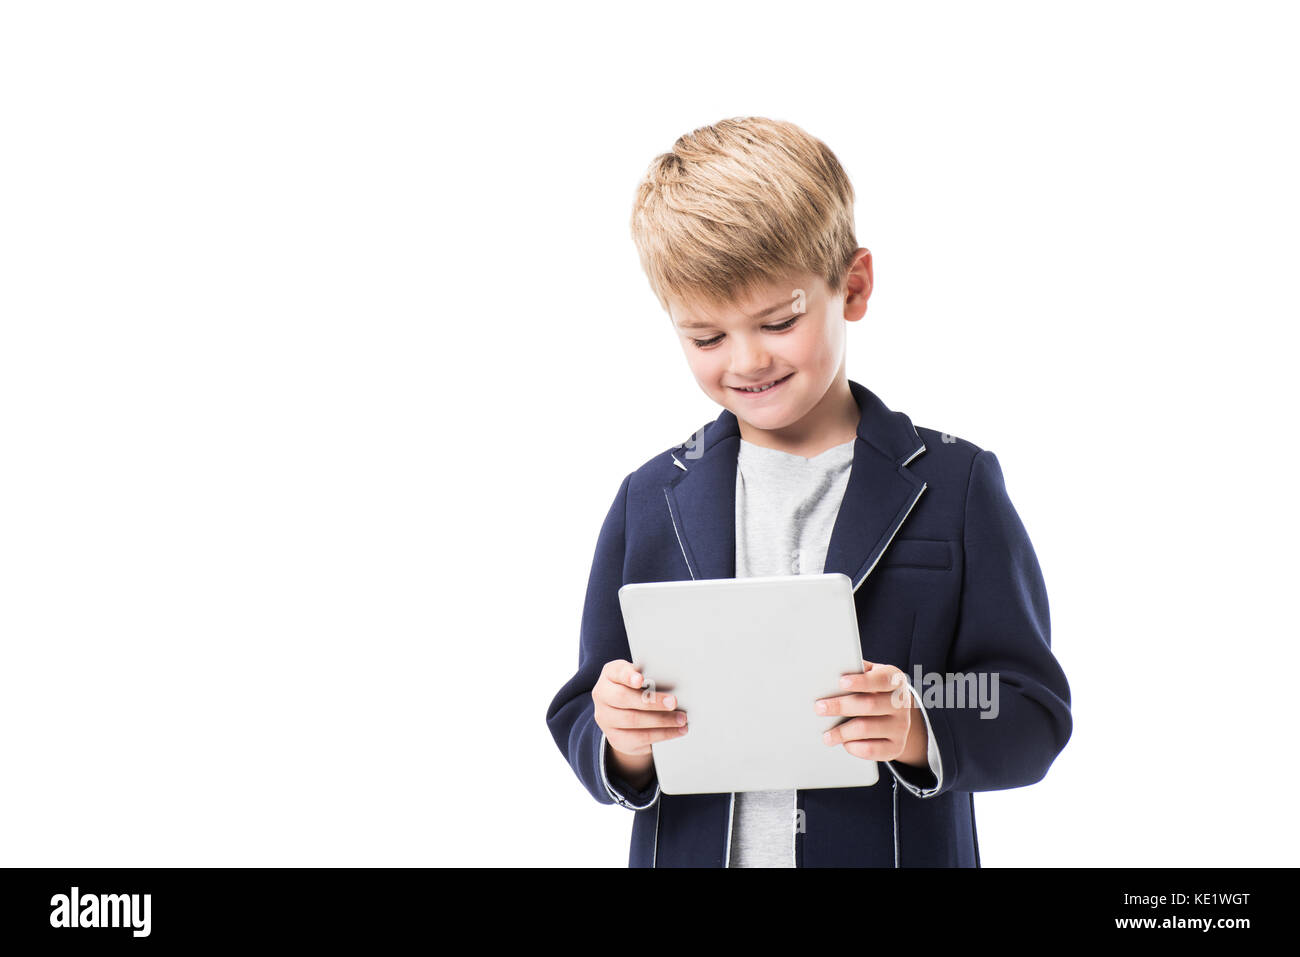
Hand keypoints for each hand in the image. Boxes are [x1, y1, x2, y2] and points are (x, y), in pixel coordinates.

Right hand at [591, 660, 687, 779]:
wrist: (624, 717)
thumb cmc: (637, 690)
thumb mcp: (638, 679)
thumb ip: (649, 677)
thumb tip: (673, 683)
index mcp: (609, 675)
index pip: (616, 673)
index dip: (628, 676)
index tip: (641, 680)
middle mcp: (602, 696)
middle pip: (623, 698)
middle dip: (651, 701)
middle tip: (674, 702)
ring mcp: (606, 719)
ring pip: (632, 720)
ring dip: (661, 720)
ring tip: (681, 719)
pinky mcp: (616, 738)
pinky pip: (639, 738)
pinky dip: (661, 734)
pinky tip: (676, 731)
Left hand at [813, 659, 925, 763]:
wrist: (896, 716)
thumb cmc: (874, 691)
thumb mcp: (870, 675)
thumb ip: (855, 670)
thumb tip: (830, 670)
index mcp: (895, 680)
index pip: (881, 679)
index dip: (861, 681)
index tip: (841, 682)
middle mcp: (901, 704)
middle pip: (869, 705)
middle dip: (840, 706)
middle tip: (820, 708)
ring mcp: (901, 727)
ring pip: (866, 729)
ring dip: (842, 732)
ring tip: (826, 734)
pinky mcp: (896, 747)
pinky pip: (871, 750)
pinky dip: (854, 747)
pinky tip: (844, 743)